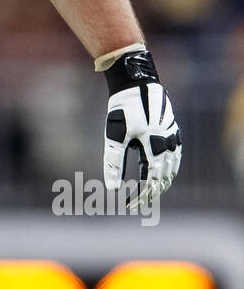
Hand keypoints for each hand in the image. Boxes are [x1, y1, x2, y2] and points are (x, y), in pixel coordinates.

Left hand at [103, 50, 181, 213]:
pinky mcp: (173, 128)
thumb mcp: (115, 136)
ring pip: (172, 167)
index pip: (148, 181)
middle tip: (139, 203)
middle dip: (151, 193)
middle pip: (162, 177)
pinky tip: (164, 171)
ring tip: (152, 192)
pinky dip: (170, 167)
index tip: (130, 205)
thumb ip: (114, 162)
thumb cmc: (122, 109)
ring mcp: (172, 136)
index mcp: (152, 147)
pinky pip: (176, 154)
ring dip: (162, 181)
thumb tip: (111, 188)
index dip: (140, 196)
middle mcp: (166, 143)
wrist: (136, 82)